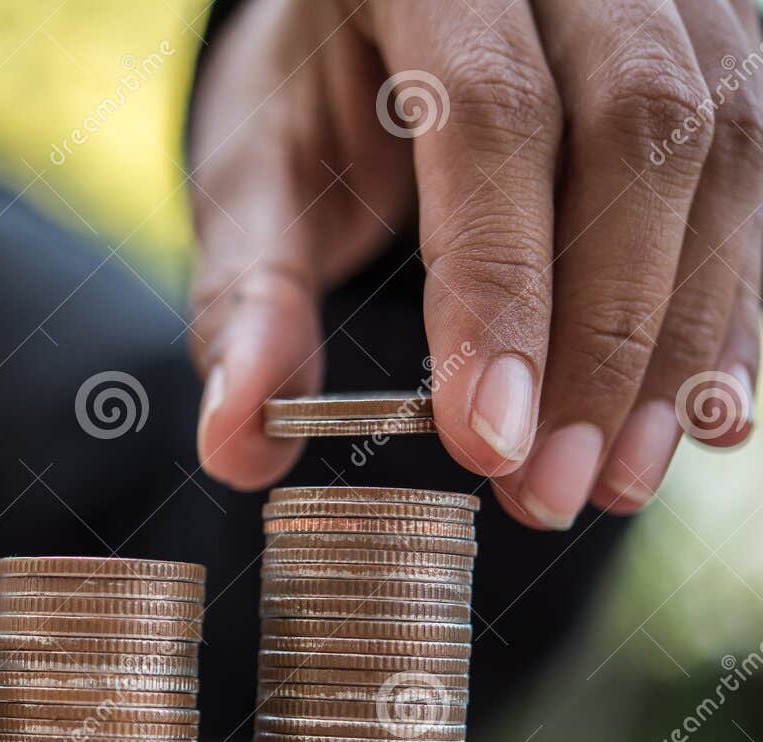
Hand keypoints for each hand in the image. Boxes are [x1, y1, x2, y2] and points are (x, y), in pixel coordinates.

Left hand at [189, 0, 760, 526]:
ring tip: (614, 477)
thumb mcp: (252, 177)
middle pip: (635, 129)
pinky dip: (733, 305)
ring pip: (722, 147)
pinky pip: (758, 167)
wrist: (380, 6)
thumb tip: (234, 443)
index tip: (487, 442)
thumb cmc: (311, 92)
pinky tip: (700, 416)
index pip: (492, 111)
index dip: (502, 285)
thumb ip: (248, 297)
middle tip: (548, 490)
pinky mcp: (722, 37)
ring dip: (678, 338)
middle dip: (601, 336)